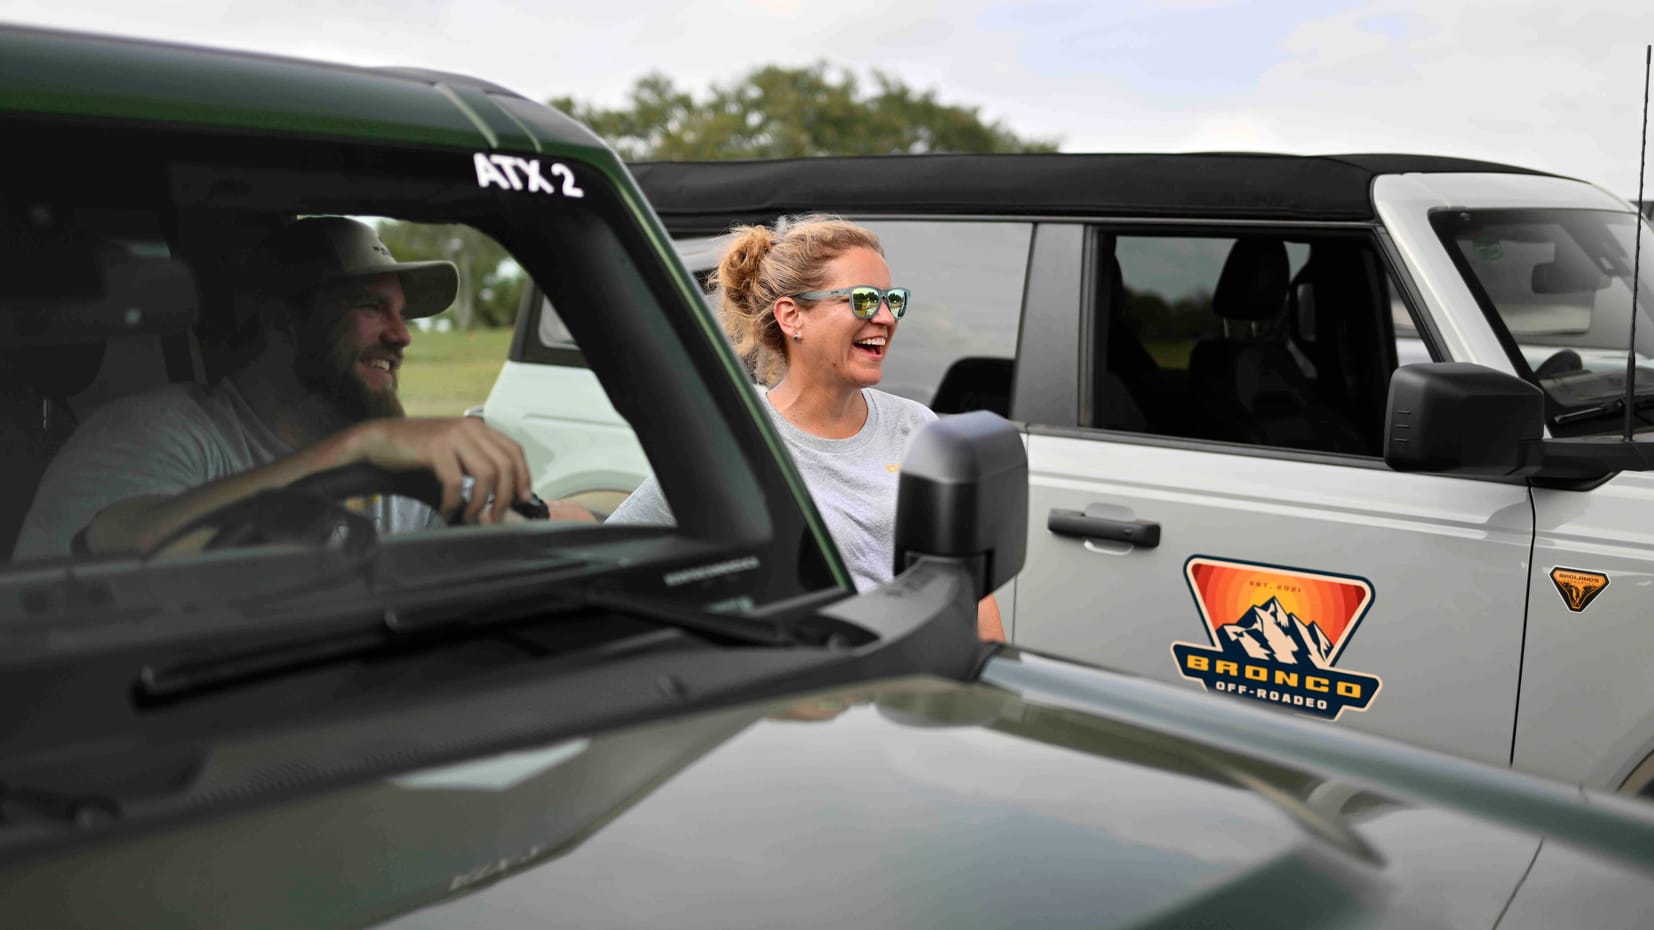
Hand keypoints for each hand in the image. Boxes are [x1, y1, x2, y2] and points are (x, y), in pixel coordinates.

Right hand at [345, 418, 531, 524]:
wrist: (381, 438)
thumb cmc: (417, 448)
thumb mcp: (455, 451)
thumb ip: (477, 463)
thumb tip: (500, 492)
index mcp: (478, 428)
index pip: (514, 451)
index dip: (523, 476)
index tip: (523, 497)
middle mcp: (470, 428)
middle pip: (505, 464)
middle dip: (505, 496)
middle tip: (496, 516)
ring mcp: (453, 436)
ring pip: (486, 474)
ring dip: (481, 502)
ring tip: (472, 515)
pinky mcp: (435, 447)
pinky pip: (456, 481)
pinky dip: (454, 501)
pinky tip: (449, 509)